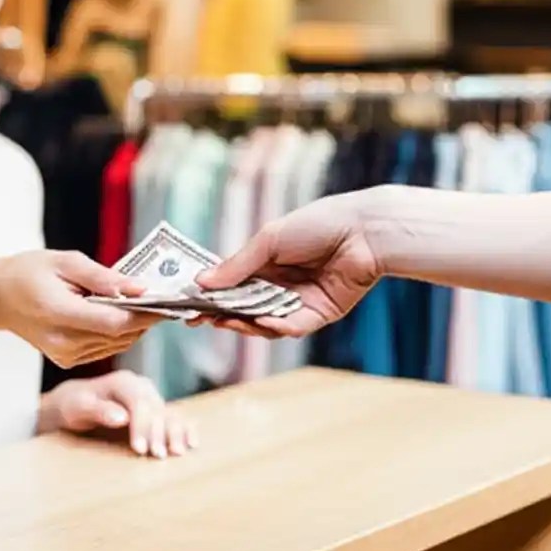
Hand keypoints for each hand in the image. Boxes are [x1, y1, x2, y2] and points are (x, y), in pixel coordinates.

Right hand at [0, 251, 163, 368]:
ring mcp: (65, 355)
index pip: (114, 322)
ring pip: (117, 344)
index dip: (144, 313)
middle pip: (120, 335)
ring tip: (146, 304)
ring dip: (135, 326)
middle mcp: (63, 342)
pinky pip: (105, 348)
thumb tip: (140, 288)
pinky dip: (119, 333)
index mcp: (58, 313)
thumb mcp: (65, 262)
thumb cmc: (29, 272)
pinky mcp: (68, 360)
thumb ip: (103, 277)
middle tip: (165, 298)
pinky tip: (122, 314)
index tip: (166, 299)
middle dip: (145, 318)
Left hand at [39, 370, 196, 457]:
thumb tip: (122, 417)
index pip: (139, 403)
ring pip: (169, 413)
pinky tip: (192, 443)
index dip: (142, 426)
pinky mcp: (155, 409)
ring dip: (175, 433)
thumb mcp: (78, 407)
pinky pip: (174, 417)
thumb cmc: (74, 405)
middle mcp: (141, 386)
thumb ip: (98, 410)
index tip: (139, 449)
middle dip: (158, 433)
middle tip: (157, 456)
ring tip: (177, 453)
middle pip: (156, 409)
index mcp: (123, 381)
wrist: (76, 403)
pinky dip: (185, 429)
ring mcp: (151, 397)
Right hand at [194, 192, 381, 337]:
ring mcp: (296, 301)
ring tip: (226, 321)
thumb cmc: (316, 225)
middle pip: (242, 306)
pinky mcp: (318, 314)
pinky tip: (265, 321)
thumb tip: (201, 283)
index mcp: (264, 263)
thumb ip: (237, 265)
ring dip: (244, 323)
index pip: (230, 284)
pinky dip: (277, 326)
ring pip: (263, 321)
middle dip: (220, 313)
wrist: (364, 232)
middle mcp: (278, 284)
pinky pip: (292, 326)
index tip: (187, 304)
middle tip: (198, 319)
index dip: (209, 295)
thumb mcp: (269, 240)